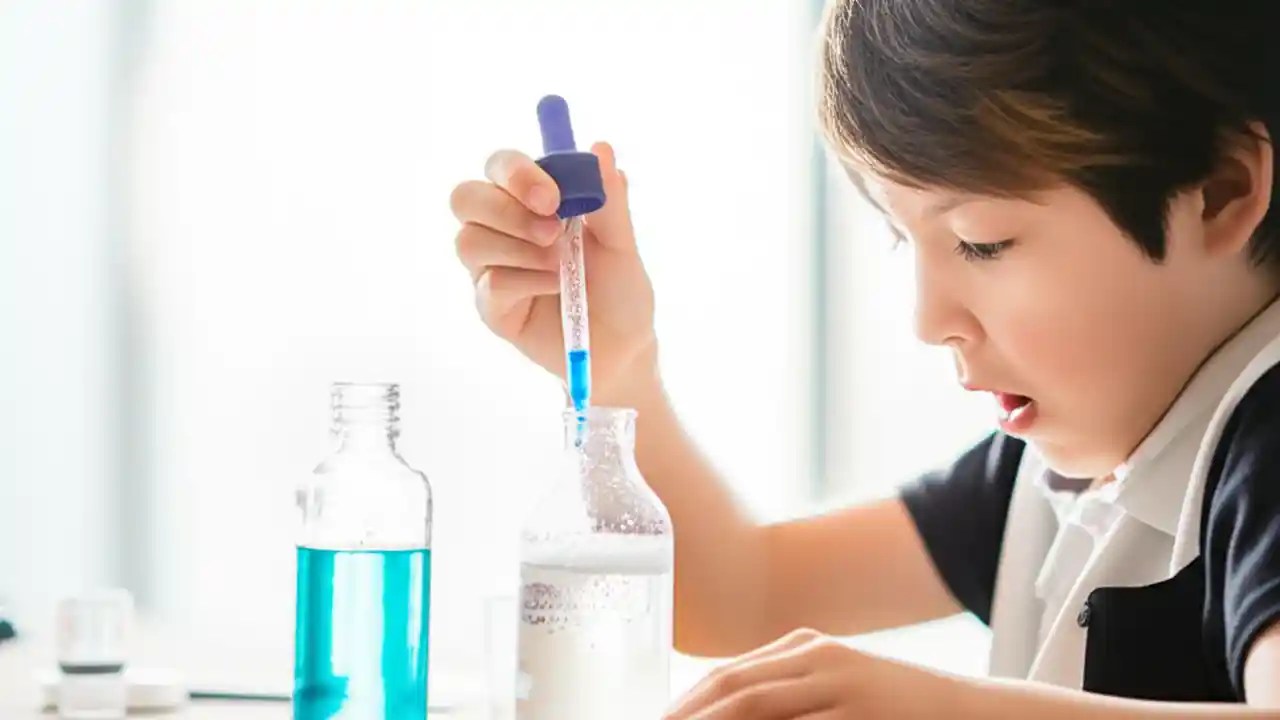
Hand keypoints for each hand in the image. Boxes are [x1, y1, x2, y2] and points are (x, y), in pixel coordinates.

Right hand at [449, 142, 658, 404]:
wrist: (623, 348)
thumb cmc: (620, 291)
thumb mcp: (622, 243)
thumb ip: (610, 200)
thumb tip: (602, 146)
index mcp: (531, 203)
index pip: (500, 167)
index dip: (517, 173)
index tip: (553, 197)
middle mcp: (503, 229)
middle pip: (465, 197)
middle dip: (507, 209)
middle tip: (553, 229)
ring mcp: (492, 268)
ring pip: (469, 240)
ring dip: (519, 248)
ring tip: (560, 265)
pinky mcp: (491, 306)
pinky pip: (490, 283)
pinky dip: (526, 281)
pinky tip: (554, 288)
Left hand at [664, 628, 968, 719]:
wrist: (964, 709)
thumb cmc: (890, 708)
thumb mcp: (832, 690)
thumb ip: (784, 698)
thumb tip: (722, 710)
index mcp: (803, 647)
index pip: (726, 675)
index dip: (685, 703)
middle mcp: (816, 656)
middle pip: (733, 687)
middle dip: (687, 714)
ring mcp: (839, 683)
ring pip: (757, 705)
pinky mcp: (860, 712)